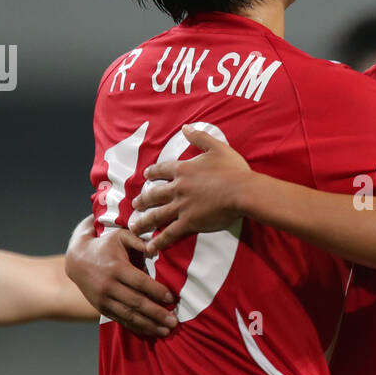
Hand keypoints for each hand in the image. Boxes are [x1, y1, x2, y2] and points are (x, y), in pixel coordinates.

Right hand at [65, 215, 176, 336]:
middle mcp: (109, 286)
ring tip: (166, 331)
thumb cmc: (104, 246)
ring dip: (149, 325)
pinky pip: (120, 320)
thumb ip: (139, 240)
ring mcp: (104, 299)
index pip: (140, 282)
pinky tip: (150, 332)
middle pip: (136, 303)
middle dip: (157, 313)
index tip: (172, 298)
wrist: (76, 260)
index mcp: (116, 268)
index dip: (157, 291)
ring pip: (129, 315)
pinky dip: (136, 327)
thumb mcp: (120, 236)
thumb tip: (156, 247)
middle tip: (174, 322)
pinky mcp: (101, 308)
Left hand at [130, 127, 251, 255]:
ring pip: (157, 215)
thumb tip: (186, 127)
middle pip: (154, 195)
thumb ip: (199, 137)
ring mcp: (181, 206)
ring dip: (144, 221)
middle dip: (143, 200)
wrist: (241, 191)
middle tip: (134, 205)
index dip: (152, 172)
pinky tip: (150, 247)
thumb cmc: (233, 169)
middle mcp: (177, 188)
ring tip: (134, 226)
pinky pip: (170, 233)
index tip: (146, 176)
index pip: (162, 170)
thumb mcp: (217, 147)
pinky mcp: (189, 222)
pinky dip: (159, 241)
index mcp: (183, 170)